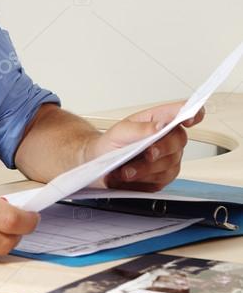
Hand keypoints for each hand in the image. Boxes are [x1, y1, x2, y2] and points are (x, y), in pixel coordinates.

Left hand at [88, 102, 204, 191]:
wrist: (99, 164)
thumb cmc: (111, 144)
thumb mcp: (119, 132)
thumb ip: (139, 128)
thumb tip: (159, 126)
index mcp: (158, 120)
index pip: (182, 112)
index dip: (193, 113)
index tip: (190, 118)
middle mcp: (167, 138)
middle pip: (179, 140)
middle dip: (162, 148)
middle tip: (147, 153)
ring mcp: (168, 159)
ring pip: (169, 164)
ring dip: (146, 169)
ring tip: (126, 170)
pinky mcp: (162, 177)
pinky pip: (161, 180)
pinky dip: (143, 180)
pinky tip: (129, 177)